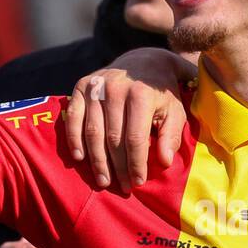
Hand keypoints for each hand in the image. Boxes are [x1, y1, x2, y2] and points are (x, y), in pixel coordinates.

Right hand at [63, 49, 194, 190]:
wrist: (144, 61)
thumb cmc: (162, 93)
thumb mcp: (175, 111)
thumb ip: (171, 135)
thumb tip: (164, 162)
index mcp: (141, 94)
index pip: (135, 138)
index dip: (136, 163)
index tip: (138, 182)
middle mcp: (116, 88)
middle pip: (113, 138)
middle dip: (118, 167)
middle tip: (123, 187)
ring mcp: (96, 86)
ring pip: (93, 132)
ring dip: (97, 160)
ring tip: (103, 181)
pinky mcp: (81, 86)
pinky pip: (73, 117)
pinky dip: (74, 139)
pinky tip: (79, 158)